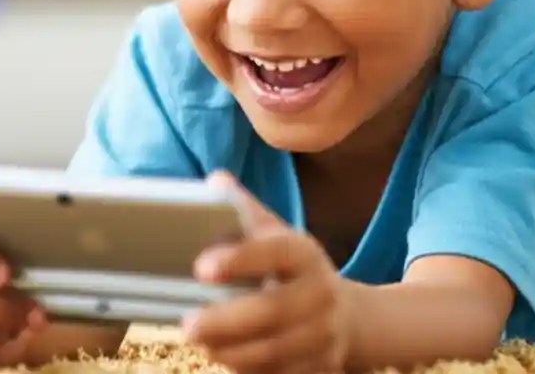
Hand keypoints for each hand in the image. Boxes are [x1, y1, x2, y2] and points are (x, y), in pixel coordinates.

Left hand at [183, 172, 352, 373]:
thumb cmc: (291, 269)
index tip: (201, 267)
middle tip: (187, 325)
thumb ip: (244, 210)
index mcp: (305, 253)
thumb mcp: (276, 234)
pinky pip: (280, 373)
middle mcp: (320, 294)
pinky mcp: (320, 367)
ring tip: (201, 343)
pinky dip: (249, 370)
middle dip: (227, 321)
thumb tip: (215, 181)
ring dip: (231, 351)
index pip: (277, 252)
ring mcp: (324, 335)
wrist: (347, 315)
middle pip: (274, 311)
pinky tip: (225, 357)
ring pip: (275, 350)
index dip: (242, 258)